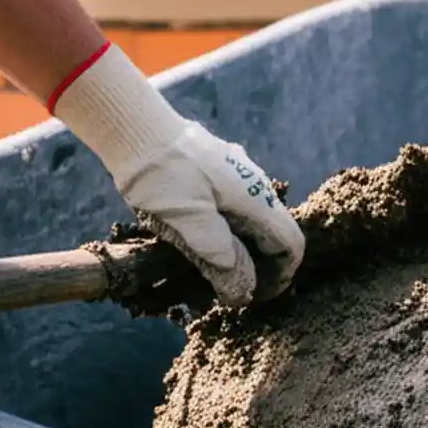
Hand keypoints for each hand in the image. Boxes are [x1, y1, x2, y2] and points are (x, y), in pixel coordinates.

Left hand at [51, 43, 304, 305]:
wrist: (136, 129)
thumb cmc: (163, 178)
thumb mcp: (191, 226)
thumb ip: (222, 260)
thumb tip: (245, 292)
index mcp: (256, 199)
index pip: (291, 244)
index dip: (282, 277)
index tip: (258, 298)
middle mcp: (255, 184)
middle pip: (274, 232)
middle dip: (262, 265)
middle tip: (232, 289)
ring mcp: (238, 172)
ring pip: (253, 217)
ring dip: (243, 247)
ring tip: (214, 268)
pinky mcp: (218, 166)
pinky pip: (235, 204)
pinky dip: (229, 228)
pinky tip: (201, 234)